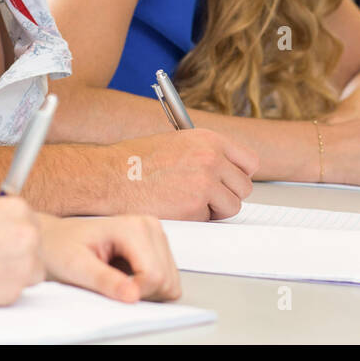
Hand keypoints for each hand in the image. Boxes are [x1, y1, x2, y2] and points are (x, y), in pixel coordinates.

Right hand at [0, 196, 43, 305]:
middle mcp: (27, 234)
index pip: (28, 221)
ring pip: (31, 271)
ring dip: (14, 272)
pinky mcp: (12, 293)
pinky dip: (0, 290)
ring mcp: (23, 265)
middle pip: (35, 246)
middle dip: (16, 252)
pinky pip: (16, 292)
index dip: (12, 232)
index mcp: (17, 207)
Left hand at [38, 214, 180, 302]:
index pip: (155, 275)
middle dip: (141, 293)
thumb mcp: (76, 266)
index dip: (136, 294)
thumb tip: (132, 295)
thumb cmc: (61, 248)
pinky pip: (167, 280)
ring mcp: (156, 235)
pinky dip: (148, 287)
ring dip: (146, 291)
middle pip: (166, 280)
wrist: (54, 238)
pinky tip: (126, 277)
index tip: (112, 293)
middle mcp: (150, 226)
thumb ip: (105, 281)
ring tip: (116, 280)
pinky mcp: (157, 245)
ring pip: (170, 282)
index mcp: (133, 227)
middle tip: (112, 286)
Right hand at [103, 128, 258, 220]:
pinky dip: (195, 219)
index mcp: (208, 140)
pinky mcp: (194, 208)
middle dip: (227, 196)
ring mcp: (204, 184)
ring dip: (214, 210)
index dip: (239, 175)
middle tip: (206, 198)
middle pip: (244, 188)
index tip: (229, 182)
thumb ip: (204, 154)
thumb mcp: (176, 143)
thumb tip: (225, 171)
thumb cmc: (135, 161)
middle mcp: (211, 159)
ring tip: (188, 203)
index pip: (249, 162)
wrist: (109, 176)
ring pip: (231, 207)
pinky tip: (174, 208)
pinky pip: (209, 220)